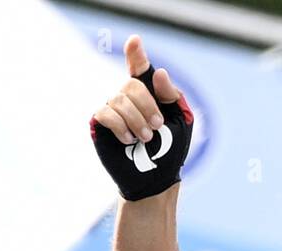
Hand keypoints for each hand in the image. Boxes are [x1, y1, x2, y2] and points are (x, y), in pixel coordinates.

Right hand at [90, 35, 193, 200]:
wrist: (156, 178)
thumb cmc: (171, 149)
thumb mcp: (180, 121)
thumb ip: (172, 96)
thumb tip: (158, 73)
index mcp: (149, 93)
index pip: (140, 68)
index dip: (136, 54)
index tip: (135, 41)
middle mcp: (128, 97)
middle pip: (132, 85)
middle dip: (148, 105)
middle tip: (158, 126)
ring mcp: (113, 109)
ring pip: (119, 100)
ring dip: (137, 120)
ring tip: (147, 138)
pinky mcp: (101, 124)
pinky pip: (106, 114)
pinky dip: (121, 126)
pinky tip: (129, 139)